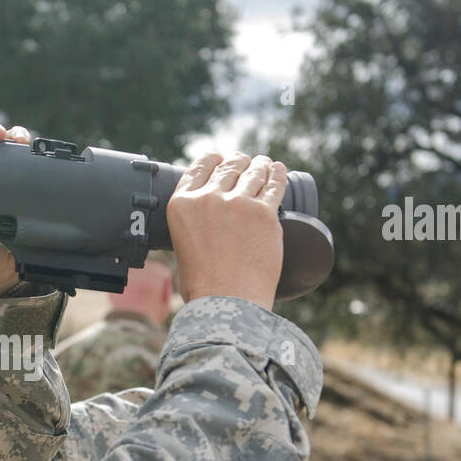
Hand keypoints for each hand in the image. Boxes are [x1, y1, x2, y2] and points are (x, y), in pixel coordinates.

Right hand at [165, 151, 286, 309]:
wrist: (227, 301)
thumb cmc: (203, 285)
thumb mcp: (180, 247)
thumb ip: (189, 228)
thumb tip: (201, 225)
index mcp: (182, 205)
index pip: (200, 166)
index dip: (214, 159)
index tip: (222, 159)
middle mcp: (209, 198)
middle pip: (229, 166)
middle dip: (240, 161)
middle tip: (247, 163)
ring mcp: (239, 204)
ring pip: (254, 172)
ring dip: (261, 166)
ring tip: (266, 165)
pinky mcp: (265, 214)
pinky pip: (275, 185)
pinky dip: (278, 175)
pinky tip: (279, 170)